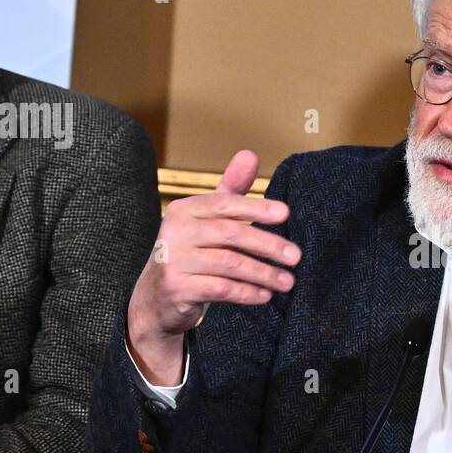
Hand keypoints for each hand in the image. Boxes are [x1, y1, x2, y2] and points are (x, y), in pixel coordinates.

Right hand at [127, 149, 301, 383]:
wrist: (156, 297)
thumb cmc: (190, 253)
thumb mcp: (207, 220)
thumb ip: (230, 190)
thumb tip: (250, 154)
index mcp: (185, 209)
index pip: (225, 204)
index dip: (257, 208)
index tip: (285, 214)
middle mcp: (175, 231)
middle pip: (231, 234)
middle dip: (268, 245)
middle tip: (295, 256)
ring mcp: (174, 260)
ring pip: (229, 264)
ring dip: (263, 273)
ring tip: (287, 282)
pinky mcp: (177, 288)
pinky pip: (220, 289)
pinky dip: (246, 292)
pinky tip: (264, 295)